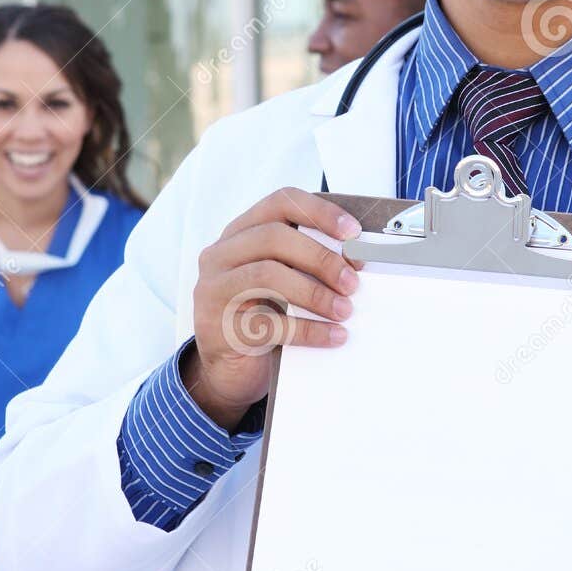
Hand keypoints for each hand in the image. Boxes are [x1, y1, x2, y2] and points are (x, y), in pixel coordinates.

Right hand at [184, 188, 362, 428]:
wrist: (228, 368)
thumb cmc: (261, 315)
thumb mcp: (281, 280)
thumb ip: (304, 262)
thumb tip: (357, 257)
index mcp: (241, 232)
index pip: (281, 202)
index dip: (319, 212)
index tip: (352, 233)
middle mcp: (222, 254)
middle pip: (273, 237)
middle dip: (321, 258)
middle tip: (352, 282)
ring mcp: (214, 288)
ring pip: (267, 275)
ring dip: (315, 293)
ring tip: (344, 310)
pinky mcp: (218, 326)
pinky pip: (268, 323)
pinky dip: (309, 330)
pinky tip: (334, 336)